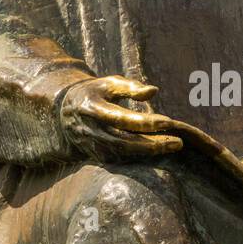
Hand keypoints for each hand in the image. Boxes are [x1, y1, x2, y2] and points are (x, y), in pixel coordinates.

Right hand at [60, 75, 182, 161]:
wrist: (65, 113)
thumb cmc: (94, 93)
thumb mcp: (108, 83)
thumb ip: (130, 87)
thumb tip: (153, 91)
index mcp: (92, 108)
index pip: (122, 118)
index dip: (145, 121)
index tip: (169, 121)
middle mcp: (91, 130)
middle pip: (125, 141)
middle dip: (153, 144)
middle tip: (177, 142)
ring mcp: (93, 146)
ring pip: (124, 154)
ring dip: (150, 152)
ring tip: (172, 146)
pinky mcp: (97, 157)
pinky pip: (121, 160)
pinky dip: (140, 157)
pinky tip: (158, 151)